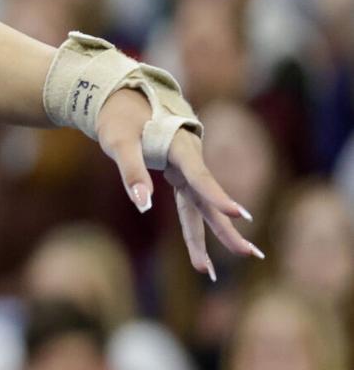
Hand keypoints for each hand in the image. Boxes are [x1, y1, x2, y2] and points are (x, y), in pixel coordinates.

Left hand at [96, 88, 263, 279]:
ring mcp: (186, 168)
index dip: (217, 196)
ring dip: (211, 236)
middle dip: (226, 229)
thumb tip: (143, 205)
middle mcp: (189, 159)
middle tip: (250, 255)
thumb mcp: (118, 141)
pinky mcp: (179, 174)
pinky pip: (190, 204)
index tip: (238, 214)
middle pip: (209, 199)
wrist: (122, 98)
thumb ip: (131, 171)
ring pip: (201, 207)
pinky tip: (199, 254)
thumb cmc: (119, 118)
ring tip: (212, 271)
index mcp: (180, 146)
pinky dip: (194, 227)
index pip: (201, 176)